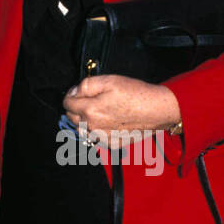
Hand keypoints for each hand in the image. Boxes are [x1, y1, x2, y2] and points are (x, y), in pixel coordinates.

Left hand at [63, 74, 180, 145]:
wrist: (157, 110)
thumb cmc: (136, 94)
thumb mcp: (109, 80)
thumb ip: (86, 85)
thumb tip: (74, 92)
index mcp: (90, 110)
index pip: (66, 103)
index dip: (72, 94)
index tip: (80, 91)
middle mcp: (92, 127)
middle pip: (72, 117)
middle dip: (77, 107)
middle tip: (91, 99)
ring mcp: (101, 138)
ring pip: (82, 129)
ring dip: (85, 120)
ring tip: (101, 110)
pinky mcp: (111, 144)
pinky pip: (95, 137)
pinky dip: (97, 129)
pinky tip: (109, 121)